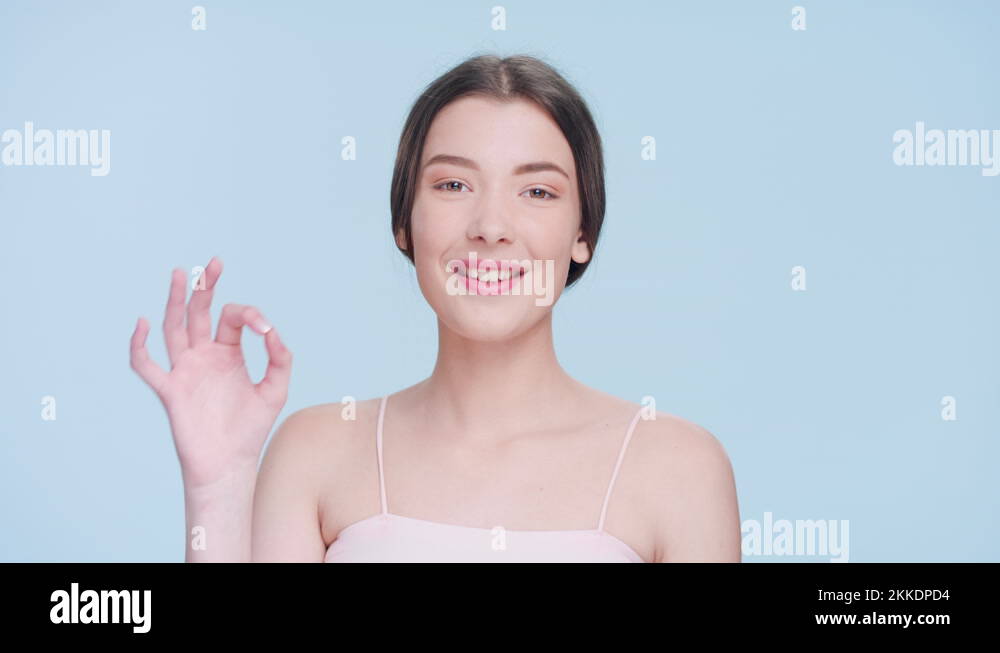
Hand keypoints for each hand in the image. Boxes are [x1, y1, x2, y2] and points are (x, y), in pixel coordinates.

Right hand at [129, 257, 292, 489]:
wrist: (230, 463)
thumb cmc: (251, 428)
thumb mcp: (275, 390)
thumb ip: (280, 360)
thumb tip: (272, 332)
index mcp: (229, 352)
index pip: (232, 318)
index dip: (249, 316)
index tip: (265, 330)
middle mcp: (204, 356)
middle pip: (200, 313)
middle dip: (205, 287)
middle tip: (214, 263)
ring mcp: (185, 370)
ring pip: (174, 328)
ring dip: (176, 301)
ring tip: (181, 273)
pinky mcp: (170, 390)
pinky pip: (147, 365)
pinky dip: (139, 345)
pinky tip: (143, 323)